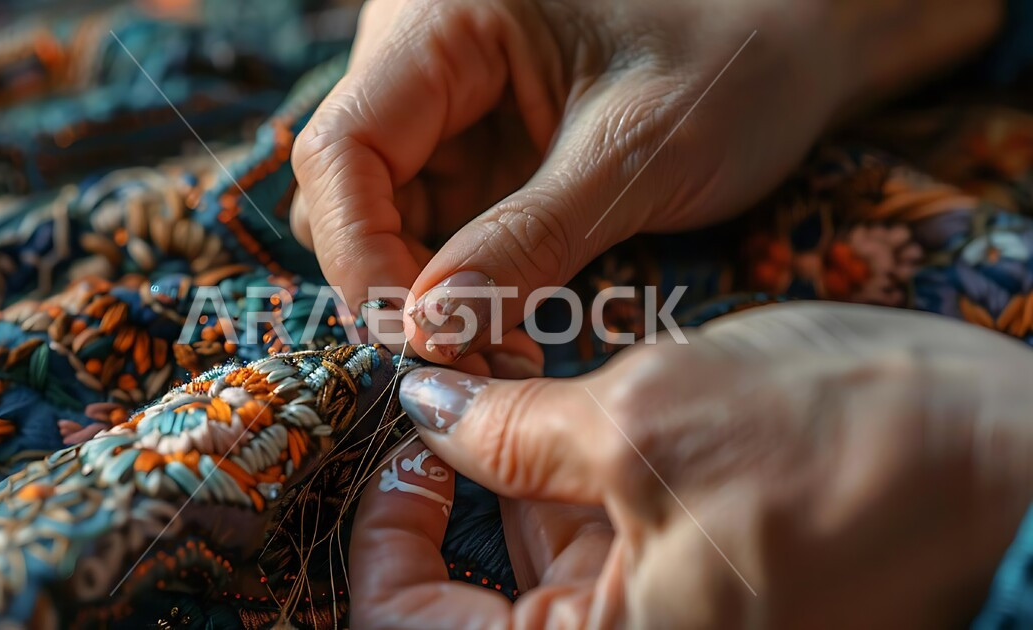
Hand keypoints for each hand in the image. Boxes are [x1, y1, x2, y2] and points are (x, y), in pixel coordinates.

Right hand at [291, 0, 999, 364]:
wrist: (799, 39)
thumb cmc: (739, 59)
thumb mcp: (639, 155)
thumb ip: (528, 240)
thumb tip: (429, 334)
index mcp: (447, 17)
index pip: (345, 149)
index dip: (361, 257)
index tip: (416, 345)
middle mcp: (424, 52)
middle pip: (351, 191)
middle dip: (398, 289)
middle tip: (469, 368)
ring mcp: (447, 101)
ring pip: (385, 218)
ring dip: (427, 299)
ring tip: (498, 358)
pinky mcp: (476, 144)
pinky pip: (434, 224)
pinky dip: (459, 287)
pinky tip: (504, 331)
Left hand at [349, 303, 1032, 627]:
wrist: (1010, 458)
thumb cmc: (847, 450)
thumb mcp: (650, 420)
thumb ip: (516, 430)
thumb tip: (426, 410)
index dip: (386, 546)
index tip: (400, 456)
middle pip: (477, 592)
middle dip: (452, 487)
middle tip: (450, 390)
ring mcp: (661, 610)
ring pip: (537, 550)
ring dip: (507, 461)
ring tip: (498, 366)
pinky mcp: (694, 567)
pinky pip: (598, 530)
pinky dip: (564, 462)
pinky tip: (552, 385)